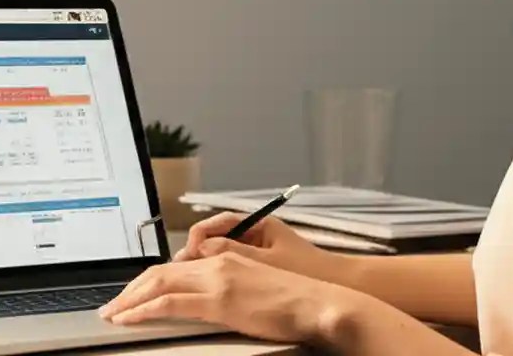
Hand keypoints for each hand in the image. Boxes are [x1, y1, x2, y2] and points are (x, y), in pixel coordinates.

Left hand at [98, 251, 361, 345]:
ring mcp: (217, 280)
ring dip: (129, 299)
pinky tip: (129, 318)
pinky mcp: (219, 300)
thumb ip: (228, 285)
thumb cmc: (294, 301)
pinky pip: (169, 302)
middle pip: (160, 272)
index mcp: (226, 258)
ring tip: (112, 313)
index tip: (132, 294)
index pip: (176, 266)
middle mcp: (217, 263)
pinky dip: (143, 309)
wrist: (318, 303)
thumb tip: (204, 298)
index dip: (148, 280)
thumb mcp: (255, 286)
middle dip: (131, 289)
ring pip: (158, 283)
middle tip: (112, 305)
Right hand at [175, 212, 343, 282]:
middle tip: (176, 271)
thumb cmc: (307, 271)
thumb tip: (201, 249)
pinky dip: (214, 274)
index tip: (188, 253)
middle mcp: (254, 233)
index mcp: (258, 224)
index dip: (198, 237)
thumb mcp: (267, 262)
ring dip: (200, 265)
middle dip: (193, 253)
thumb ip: (233, 253)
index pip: (217, 224)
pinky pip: (229, 265)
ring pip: (218, 253)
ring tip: (185, 281)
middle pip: (213, 238)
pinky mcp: (258, 267)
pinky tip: (205, 287)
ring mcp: (255, 251)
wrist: (336, 289)